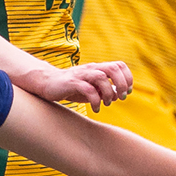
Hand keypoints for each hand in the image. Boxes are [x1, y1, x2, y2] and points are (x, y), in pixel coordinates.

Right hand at [17, 60, 134, 110]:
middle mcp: (91, 68)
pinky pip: (88, 89)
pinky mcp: (72, 82)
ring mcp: (81, 74)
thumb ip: (105, 91)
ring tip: (106, 104)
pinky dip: (95, 100)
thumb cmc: (72, 88)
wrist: (47, 84)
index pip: (119, 65)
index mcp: (98, 68)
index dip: (127, 78)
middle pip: (113, 68)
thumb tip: (118, 95)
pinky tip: (96, 109)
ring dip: (108, 93)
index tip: (127, 92)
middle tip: (120, 98)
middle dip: (121, 84)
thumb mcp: (91, 89)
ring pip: (101, 78)